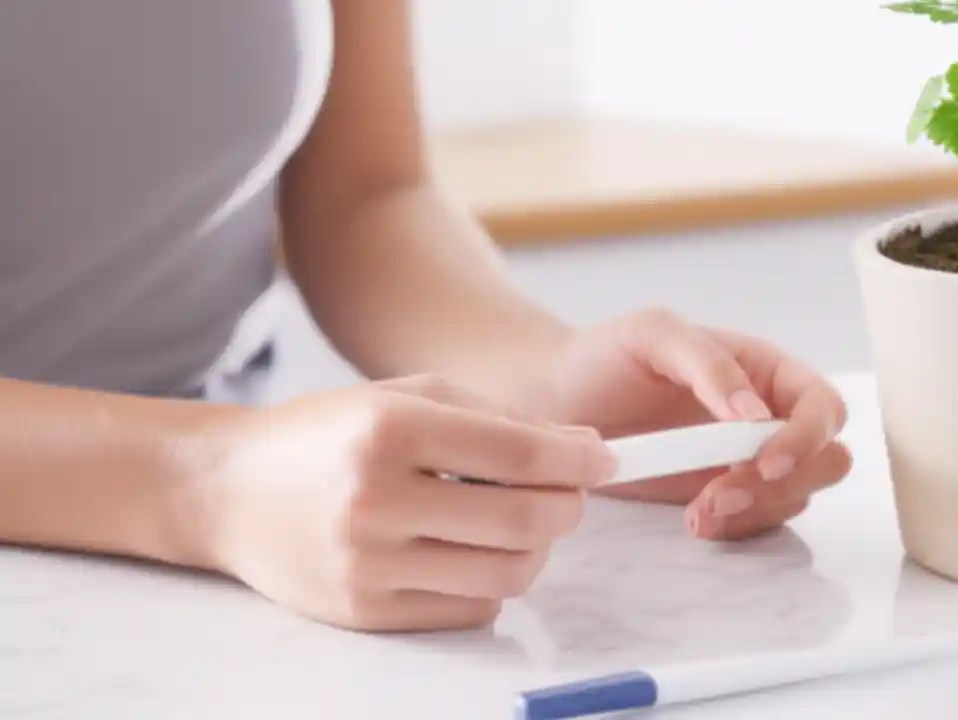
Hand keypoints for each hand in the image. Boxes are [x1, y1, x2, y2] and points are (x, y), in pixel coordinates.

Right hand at [200, 376, 614, 631]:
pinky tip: (473, 550)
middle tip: (570, 491)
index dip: (578, 459)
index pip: (518, 454)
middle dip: (568, 506)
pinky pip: (471, 609)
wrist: (229, 490)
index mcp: (388, 430)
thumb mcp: (406, 397)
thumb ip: (497, 418)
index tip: (604, 458)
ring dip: (537, 548)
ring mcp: (367, 565)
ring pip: (506, 575)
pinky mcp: (365, 613)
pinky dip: (493, 580)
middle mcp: (375, 500)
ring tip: (523, 520)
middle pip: (522, 522)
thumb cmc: (327, 435)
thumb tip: (582, 447)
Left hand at [535, 308, 850, 540]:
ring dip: (756, 511)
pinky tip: (693, 521)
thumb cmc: (602, 357)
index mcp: (763, 368)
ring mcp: (745, 460)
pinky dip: (735, 527)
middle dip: (785, 483)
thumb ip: (706, 361)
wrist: (553, 403)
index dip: (808, 436)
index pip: (822, 405)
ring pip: (795, 496)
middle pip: (826, 458)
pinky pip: (758, 520)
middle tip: (722, 493)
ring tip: (697, 514)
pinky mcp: (721, 495)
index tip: (765, 460)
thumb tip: (755, 411)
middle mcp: (766, 415)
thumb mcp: (650, 334)